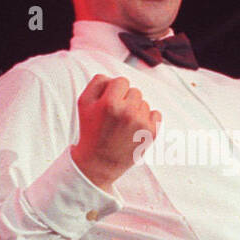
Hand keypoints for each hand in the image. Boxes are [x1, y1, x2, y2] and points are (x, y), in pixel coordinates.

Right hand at [70, 75, 161, 191]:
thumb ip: (98, 82)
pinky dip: (148, 119)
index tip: (110, 103)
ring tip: (123, 126)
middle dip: (126, 100)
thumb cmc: (90, 130)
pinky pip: (156, 114)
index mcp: (110, 103)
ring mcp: (141, 123)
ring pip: (144, 103)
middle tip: (115, 117)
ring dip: (135, 110)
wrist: (99, 162)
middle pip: (135, 91)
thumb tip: (115, 77)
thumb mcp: (84, 103)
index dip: (115, 91)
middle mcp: (127, 112)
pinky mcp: (152, 133)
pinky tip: (135, 129)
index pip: (121, 81)